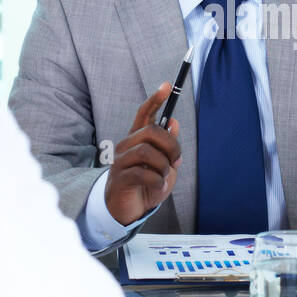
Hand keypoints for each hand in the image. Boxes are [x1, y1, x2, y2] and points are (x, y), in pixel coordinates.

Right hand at [105, 82, 181, 225]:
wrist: (127, 211)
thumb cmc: (146, 186)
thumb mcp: (164, 166)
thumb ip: (168, 147)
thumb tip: (173, 122)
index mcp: (138, 139)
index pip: (145, 113)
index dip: (155, 99)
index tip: (166, 86)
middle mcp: (127, 145)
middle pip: (151, 131)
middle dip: (171, 145)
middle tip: (176, 161)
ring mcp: (121, 161)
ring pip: (147, 151)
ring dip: (163, 166)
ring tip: (164, 177)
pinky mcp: (120, 178)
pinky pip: (143, 173)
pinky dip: (157, 181)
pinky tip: (157, 186)